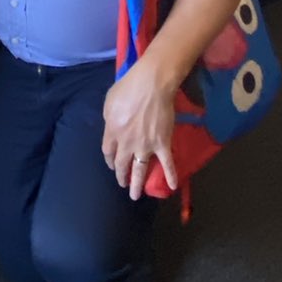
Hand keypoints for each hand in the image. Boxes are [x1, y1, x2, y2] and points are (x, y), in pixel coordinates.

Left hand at [101, 59, 176, 200]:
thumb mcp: (109, 101)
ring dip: (137, 184)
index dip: (110, 160)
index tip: (112, 165)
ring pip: (139, 170)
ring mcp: (145, 146)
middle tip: (122, 184)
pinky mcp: (162, 144)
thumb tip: (113, 126)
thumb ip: (109, 118)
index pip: (108, 152)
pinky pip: (167, 163)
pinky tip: (172, 186)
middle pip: (122, 165)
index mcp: (112, 131)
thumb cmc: (128, 88)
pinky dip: (170, 175)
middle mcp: (127, 143)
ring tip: (135, 195)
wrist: (151, 86)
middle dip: (121, 177)